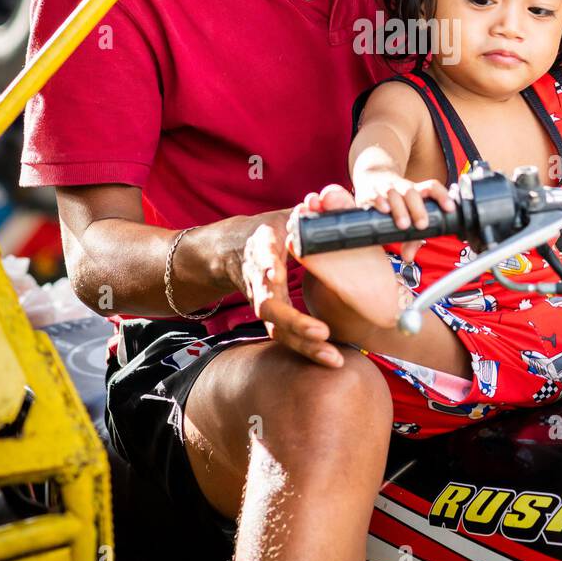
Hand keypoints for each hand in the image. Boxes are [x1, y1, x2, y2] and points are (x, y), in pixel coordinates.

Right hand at [239, 204, 343, 367]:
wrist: (228, 251)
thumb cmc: (265, 231)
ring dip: (304, 345)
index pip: (261, 260)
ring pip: (277, 329)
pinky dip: (306, 349)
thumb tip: (321, 201)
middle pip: (268, 307)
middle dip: (294, 323)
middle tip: (321, 333)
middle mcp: (257, 279)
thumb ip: (305, 212)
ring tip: (333, 359)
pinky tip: (330, 359)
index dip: (266, 269)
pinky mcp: (269, 317)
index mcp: (260, 249)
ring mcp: (261, 301)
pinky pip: (285, 336)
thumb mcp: (282, 216)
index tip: (275, 275)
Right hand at [353, 170, 454, 230]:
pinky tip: (384, 210)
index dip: (442, 196)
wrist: (371, 175)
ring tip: (403, 224)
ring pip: (394, 193)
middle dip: (418, 209)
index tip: (450, 208)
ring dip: (400, 208)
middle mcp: (402, 187)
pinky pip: (375, 195)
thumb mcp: (405, 213)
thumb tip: (409, 257)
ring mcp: (386, 188)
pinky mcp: (369, 192)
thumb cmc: (394, 199)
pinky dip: (380, 202)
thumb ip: (410, 238)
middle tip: (422, 225)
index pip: (432, 187)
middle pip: (412, 193)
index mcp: (416, 191)